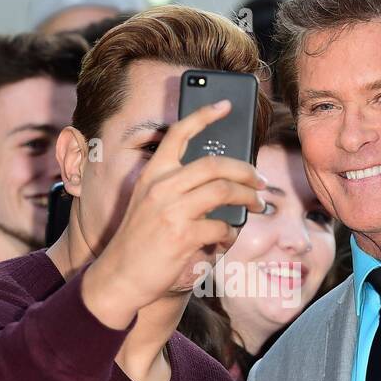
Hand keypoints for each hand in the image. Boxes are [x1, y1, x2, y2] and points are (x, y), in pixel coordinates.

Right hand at [82, 99, 265, 327]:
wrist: (119, 276)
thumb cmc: (140, 240)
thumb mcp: (149, 203)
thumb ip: (176, 187)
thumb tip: (221, 180)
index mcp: (153, 174)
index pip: (179, 133)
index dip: (204, 114)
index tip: (225, 105)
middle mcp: (161, 187)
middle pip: (215, 163)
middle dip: (247, 170)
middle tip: (260, 181)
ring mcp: (172, 211)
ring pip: (224, 191)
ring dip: (249, 198)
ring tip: (257, 205)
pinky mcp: (182, 237)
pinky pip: (221, 228)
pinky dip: (231, 234)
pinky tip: (227, 239)